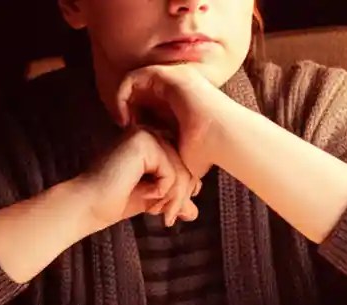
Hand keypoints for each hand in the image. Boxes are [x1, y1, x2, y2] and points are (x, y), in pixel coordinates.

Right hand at [78, 127, 200, 230]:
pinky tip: (145, 194)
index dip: (184, 192)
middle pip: (187, 167)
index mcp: (152, 143)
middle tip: (168, 218)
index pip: (185, 165)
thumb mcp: (153, 199)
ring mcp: (146, 135)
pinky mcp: (143, 143)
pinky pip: (172, 171)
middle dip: (182, 197)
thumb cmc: (116, 201)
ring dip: (174, 198)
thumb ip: (173, 200)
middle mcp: (150, 134)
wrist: (89, 205)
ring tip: (158, 212)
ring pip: (182, 170)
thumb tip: (193, 211)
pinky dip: (163, 190)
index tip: (171, 214)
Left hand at [116, 64, 228, 178]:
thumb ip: (170, 154)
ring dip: (123, 100)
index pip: (149, 101)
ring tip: (122, 121)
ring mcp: (174, 78)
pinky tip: (125, 115)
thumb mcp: (182, 153)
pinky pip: (135, 76)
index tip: (129, 134)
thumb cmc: (209, 152)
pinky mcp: (169, 74)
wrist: (224, 139)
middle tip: (124, 127)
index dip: (135, 115)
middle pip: (141, 89)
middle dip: (128, 106)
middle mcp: (177, 86)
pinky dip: (124, 93)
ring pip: (135, 81)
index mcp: (180, 101)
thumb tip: (170, 189)